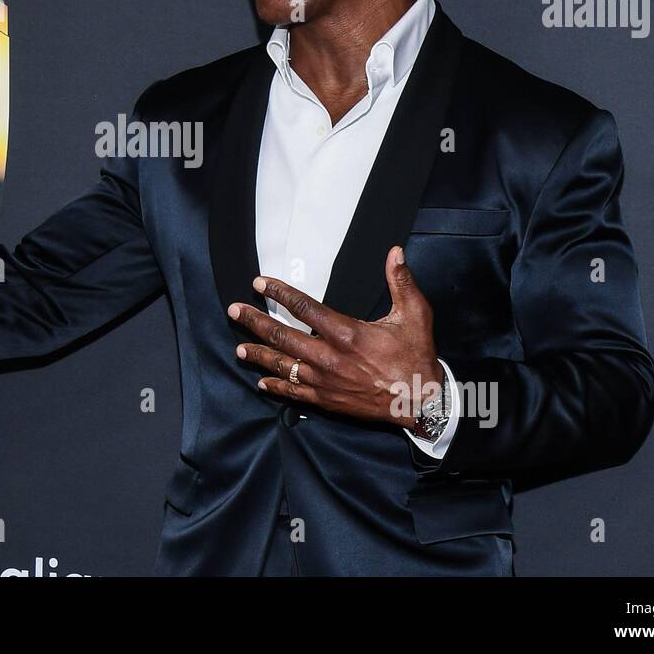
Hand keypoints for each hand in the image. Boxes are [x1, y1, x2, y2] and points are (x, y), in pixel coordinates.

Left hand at [228, 246, 442, 427]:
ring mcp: (325, 381)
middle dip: (255, 322)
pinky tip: (263, 382)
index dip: (278, 293)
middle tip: (234, 311)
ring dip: (259, 355)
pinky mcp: (326, 400)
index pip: (303, 307)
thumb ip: (400, 281)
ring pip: (283, 365)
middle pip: (283, 336)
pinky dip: (277, 387)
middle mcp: (329, 357)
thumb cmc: (416, 356)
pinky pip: (295, 393)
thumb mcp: (415, 314)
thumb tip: (394, 252)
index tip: (260, 283)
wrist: (420, 402)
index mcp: (346, 333)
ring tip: (239, 348)